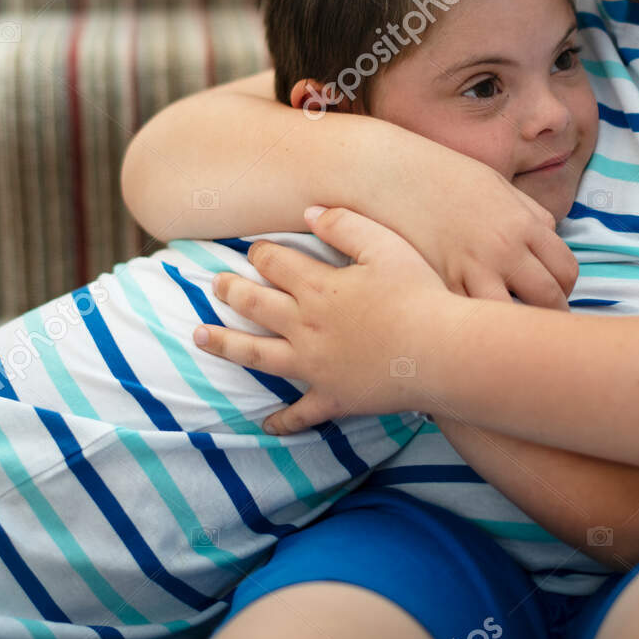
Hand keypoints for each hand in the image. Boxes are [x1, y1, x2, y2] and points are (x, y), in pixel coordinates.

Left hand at [193, 206, 456, 432]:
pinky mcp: (333, 397)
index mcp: (317, 286)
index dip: (260, 253)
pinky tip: (266, 425)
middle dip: (230, 291)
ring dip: (225, 345)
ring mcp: (315, 365)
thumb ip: (345, 225)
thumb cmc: (419, 294)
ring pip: (257, 355)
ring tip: (198, 337)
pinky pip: (301, 413)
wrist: (440, 352)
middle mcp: (305, 326)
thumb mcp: (385, 245)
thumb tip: (308, 213)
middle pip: (254, 304)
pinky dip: (283, 421)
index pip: (273, 263)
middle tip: (215, 284)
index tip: (256, 250)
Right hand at [367, 152, 577, 308]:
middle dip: (551, 312)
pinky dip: (475, 321)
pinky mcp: (442, 283)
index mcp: (523, 223)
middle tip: (541, 318)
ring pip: (512, 316)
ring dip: (514, 324)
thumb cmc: (442, 175)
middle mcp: (504, 249)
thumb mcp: (496, 183)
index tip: (556, 294)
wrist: (390, 173)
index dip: (565, 287)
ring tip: (509, 327)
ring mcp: (472, 270)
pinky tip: (471, 319)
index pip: (565, 269)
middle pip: (549, 297)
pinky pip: (469, 315)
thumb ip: (528, 212)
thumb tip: (549, 236)